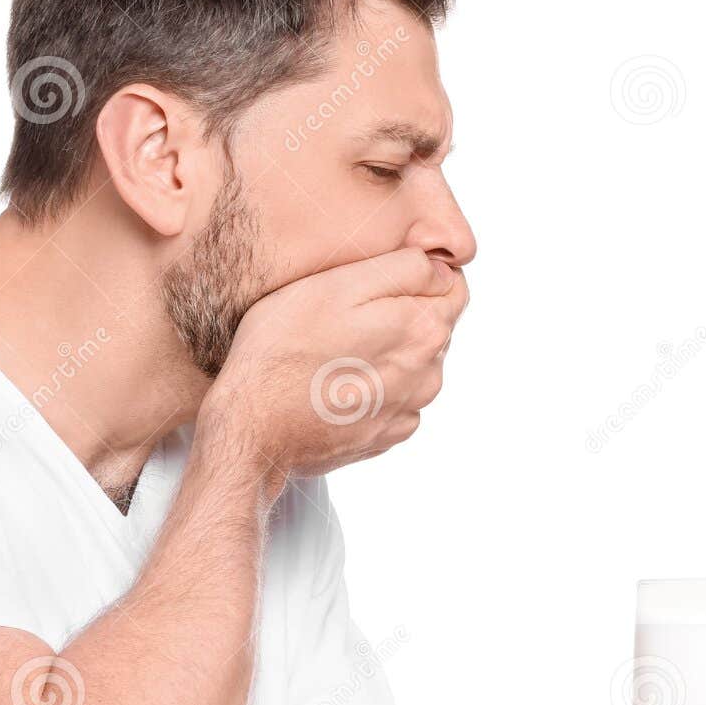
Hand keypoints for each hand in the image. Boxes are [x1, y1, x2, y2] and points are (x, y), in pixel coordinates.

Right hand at [198, 247, 467, 490]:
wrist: (252, 427)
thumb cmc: (282, 349)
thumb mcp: (337, 283)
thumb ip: (403, 268)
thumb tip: (440, 268)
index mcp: (423, 329)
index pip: (453, 287)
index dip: (419, 275)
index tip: (375, 281)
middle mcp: (428, 374)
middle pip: (432, 326)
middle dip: (401, 313)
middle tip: (345, 314)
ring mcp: (407, 410)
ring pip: (414, 364)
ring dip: (387, 352)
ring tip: (335, 351)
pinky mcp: (384, 436)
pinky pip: (394, 400)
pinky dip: (373, 388)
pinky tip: (336, 384)